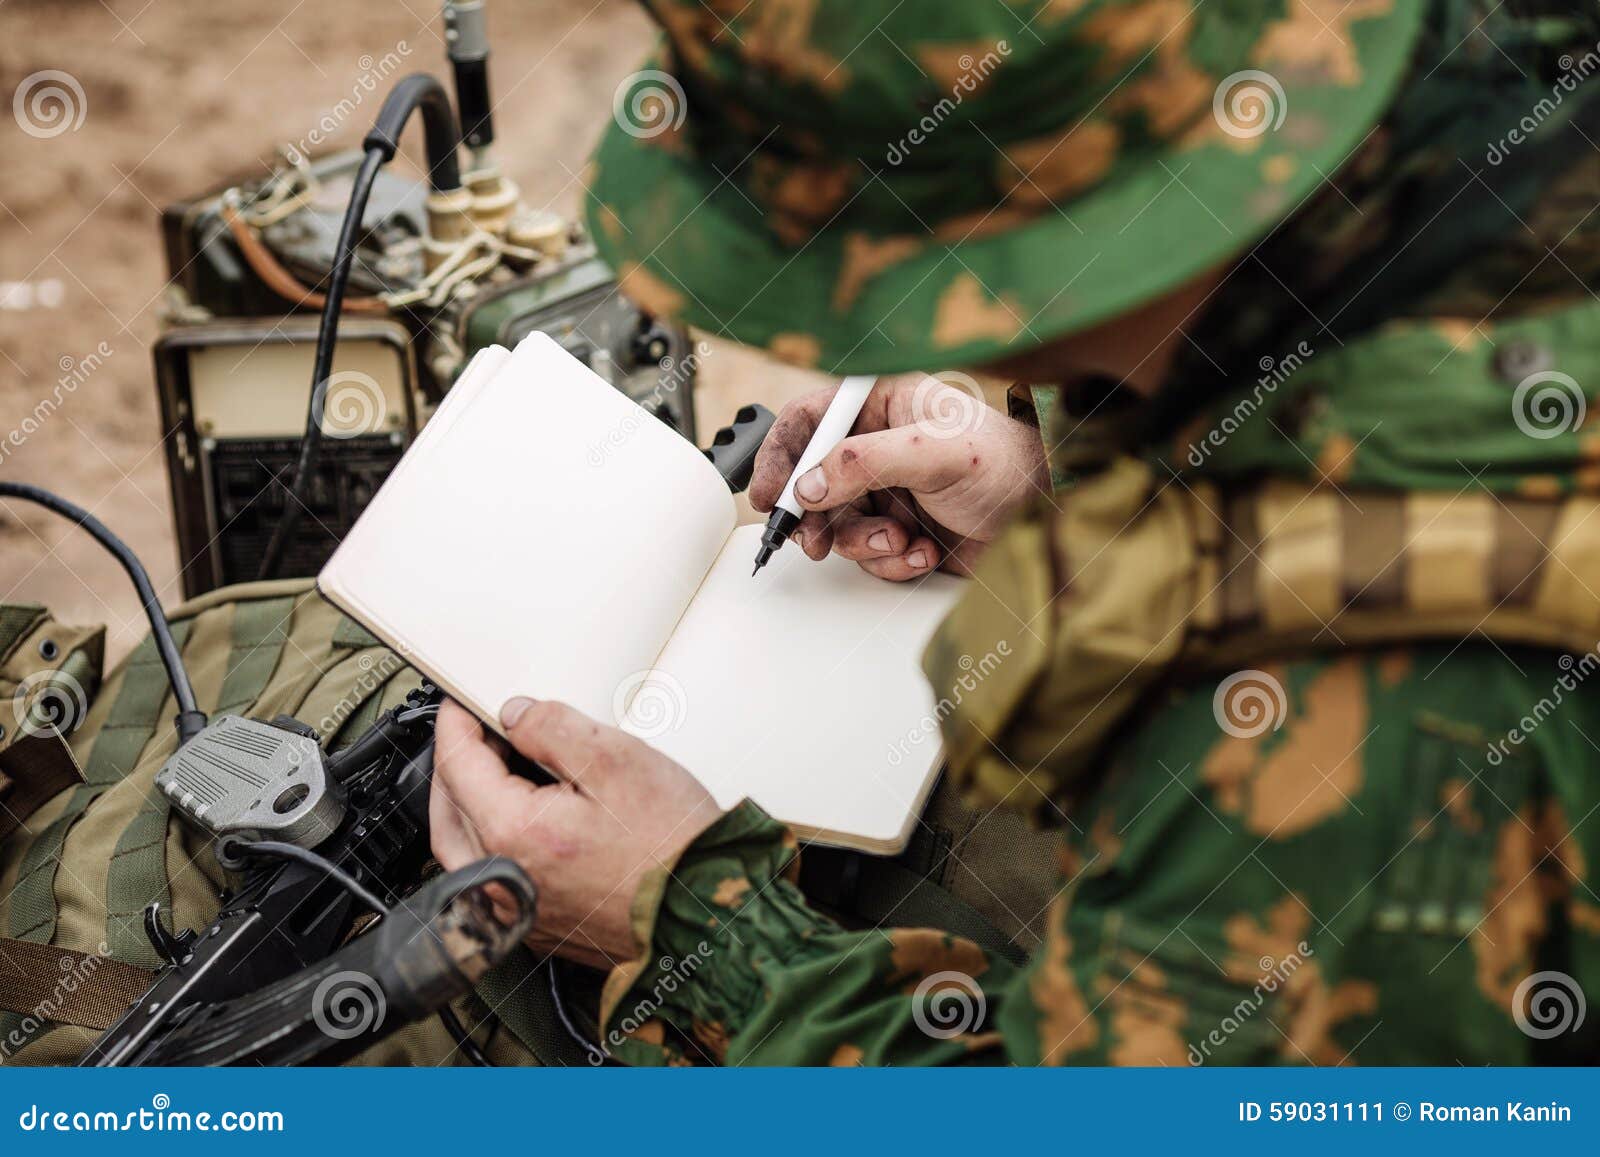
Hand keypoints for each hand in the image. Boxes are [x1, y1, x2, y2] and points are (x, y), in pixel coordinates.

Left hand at [429, 697, 722, 968]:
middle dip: (456, 763)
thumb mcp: (620, 761)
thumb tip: (517, 715)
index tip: (462, 705)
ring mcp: (515, 912)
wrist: (704, 916)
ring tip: (493, 772)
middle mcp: (502, 881)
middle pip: (447, 810)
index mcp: (514, 834)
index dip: (457, 724)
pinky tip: (520, 820)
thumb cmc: (674, 849)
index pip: (457, 766)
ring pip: (460, 849)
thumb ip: (555, 728)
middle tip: (480, 733)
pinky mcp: (534, 928)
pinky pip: (487, 877)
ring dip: (464, 805)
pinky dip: (488, 841)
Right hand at [749, 372, 1047, 578]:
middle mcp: (878, 446)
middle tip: (814, 540)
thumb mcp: (936, 453)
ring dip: (862, 543)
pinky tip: (924, 551)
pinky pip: (867, 554)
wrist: (1049, 521)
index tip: (769, 494)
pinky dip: (891, 561)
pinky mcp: (901, 531)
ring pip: (837, 525)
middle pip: (812, 481)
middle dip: (816, 517)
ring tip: (900, 542)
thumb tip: (810, 485)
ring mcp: (888, 491)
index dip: (781, 455)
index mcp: (882, 405)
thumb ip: (866, 463)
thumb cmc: (1009, 466)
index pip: (810, 420)